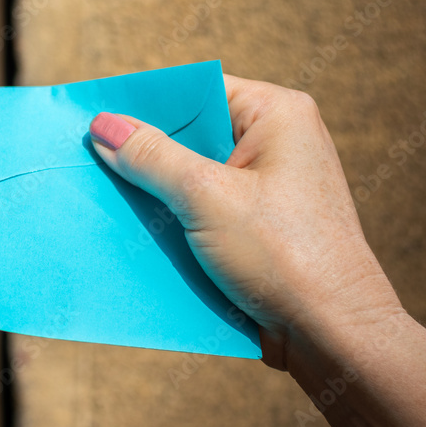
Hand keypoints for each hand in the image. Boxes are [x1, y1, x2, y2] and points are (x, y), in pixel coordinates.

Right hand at [89, 73, 402, 369]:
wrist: (333, 335)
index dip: (147, 104)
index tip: (97, 118)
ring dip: (155, 193)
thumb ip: (151, 157)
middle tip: (92, 162)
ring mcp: (268, 187)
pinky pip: (202, 209)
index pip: (198, 91)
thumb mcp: (206, 196)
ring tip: (109, 200)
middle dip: (145, 153)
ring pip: (192, 176)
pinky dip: (172, 221)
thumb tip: (103, 126)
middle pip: (191, 135)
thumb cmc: (285, 256)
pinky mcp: (258, 226)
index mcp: (277, 115)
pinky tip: (138, 233)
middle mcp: (277, 144)